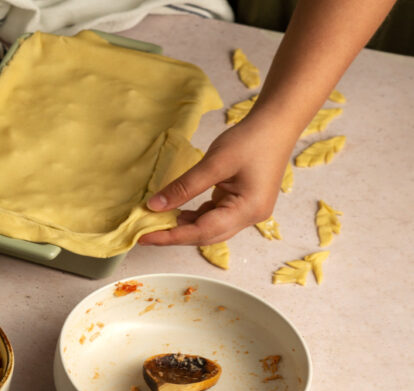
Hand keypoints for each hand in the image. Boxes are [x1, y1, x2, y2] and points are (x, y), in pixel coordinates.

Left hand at [139, 118, 292, 245]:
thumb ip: (184, 187)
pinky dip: (195, 216)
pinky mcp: (242, 203)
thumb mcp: (214, 163)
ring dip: (185, 227)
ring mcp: (247, 212)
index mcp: (248, 210)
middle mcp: (250, 217)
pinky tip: (178, 211)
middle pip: (206, 235)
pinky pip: (215, 217)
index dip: (171, 237)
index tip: (145, 237)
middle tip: (145, 233)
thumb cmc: (251, 140)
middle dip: (175, 236)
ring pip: (210, 228)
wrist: (276, 124)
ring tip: (158, 222)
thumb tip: (154, 206)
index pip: (202, 231)